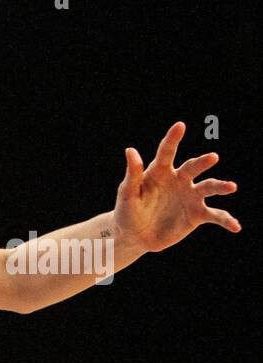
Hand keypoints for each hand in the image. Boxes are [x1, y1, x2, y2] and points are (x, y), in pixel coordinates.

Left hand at [114, 121, 239, 252]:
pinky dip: (226, 220)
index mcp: (161, 172)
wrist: (135, 237)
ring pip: (209, 187)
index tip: (180, 125)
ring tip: (231, 187)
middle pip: (193, 167)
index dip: (173, 139)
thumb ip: (132, 174)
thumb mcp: (127, 194)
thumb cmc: (128, 212)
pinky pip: (215, 215)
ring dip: (220, 186)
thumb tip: (130, 150)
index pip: (167, 152)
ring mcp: (190, 196)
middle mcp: (180, 180)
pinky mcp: (197, 214)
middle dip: (202, 162)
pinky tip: (235, 226)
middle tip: (212, 157)